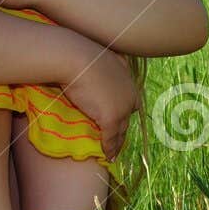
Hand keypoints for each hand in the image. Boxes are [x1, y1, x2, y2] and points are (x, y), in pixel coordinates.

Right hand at [59, 43, 138, 160]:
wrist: (76, 58)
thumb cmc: (81, 54)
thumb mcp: (99, 56)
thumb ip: (105, 63)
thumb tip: (100, 59)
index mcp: (128, 79)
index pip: (132, 101)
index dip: (126, 111)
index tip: (122, 119)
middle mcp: (130, 94)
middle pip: (128, 118)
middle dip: (123, 129)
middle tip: (119, 141)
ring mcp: (122, 107)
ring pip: (121, 130)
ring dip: (118, 143)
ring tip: (114, 152)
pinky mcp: (111, 117)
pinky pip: (111, 138)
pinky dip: (109, 148)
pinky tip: (108, 156)